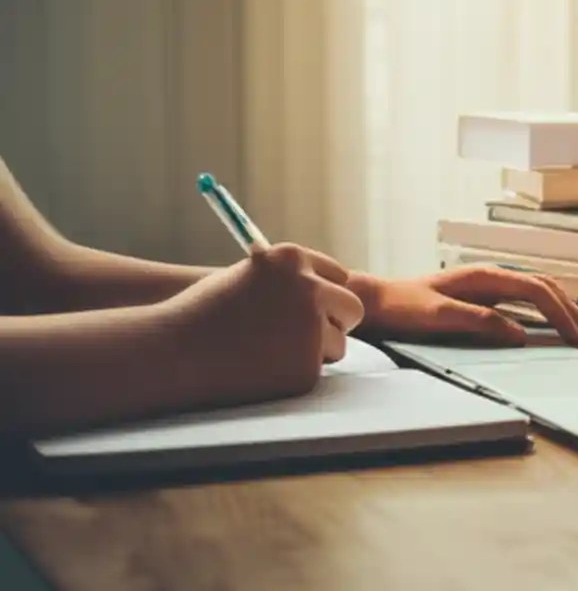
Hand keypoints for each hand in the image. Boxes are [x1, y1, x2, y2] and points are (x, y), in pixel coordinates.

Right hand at [161, 243, 364, 402]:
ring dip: (316, 350)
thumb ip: (289, 280)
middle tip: (315, 332)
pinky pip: (316, 370)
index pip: (338, 276)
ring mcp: (311, 327)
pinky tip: (262, 368)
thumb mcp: (249, 277)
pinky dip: (295, 372)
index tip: (320, 305)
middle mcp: (310, 288)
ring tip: (271, 350)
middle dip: (337, 321)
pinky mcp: (306, 366)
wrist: (171, 348)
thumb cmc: (205, 310)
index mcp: (293, 259)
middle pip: (352, 307)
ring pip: (338, 343)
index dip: (327, 293)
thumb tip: (329, 290)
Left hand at [350, 267, 577, 346]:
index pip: (537, 292)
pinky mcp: (484, 295)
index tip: (577, 339)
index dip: (561, 315)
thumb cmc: (401, 308)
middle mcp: (491, 275)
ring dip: (566, 309)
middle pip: (546, 288)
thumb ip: (479, 321)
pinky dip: (549, 310)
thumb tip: (520, 333)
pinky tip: (556, 324)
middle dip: (575, 311)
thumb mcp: (437, 317)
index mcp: (485, 276)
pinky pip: (526, 300)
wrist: (375, 301)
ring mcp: (488, 284)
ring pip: (540, 291)